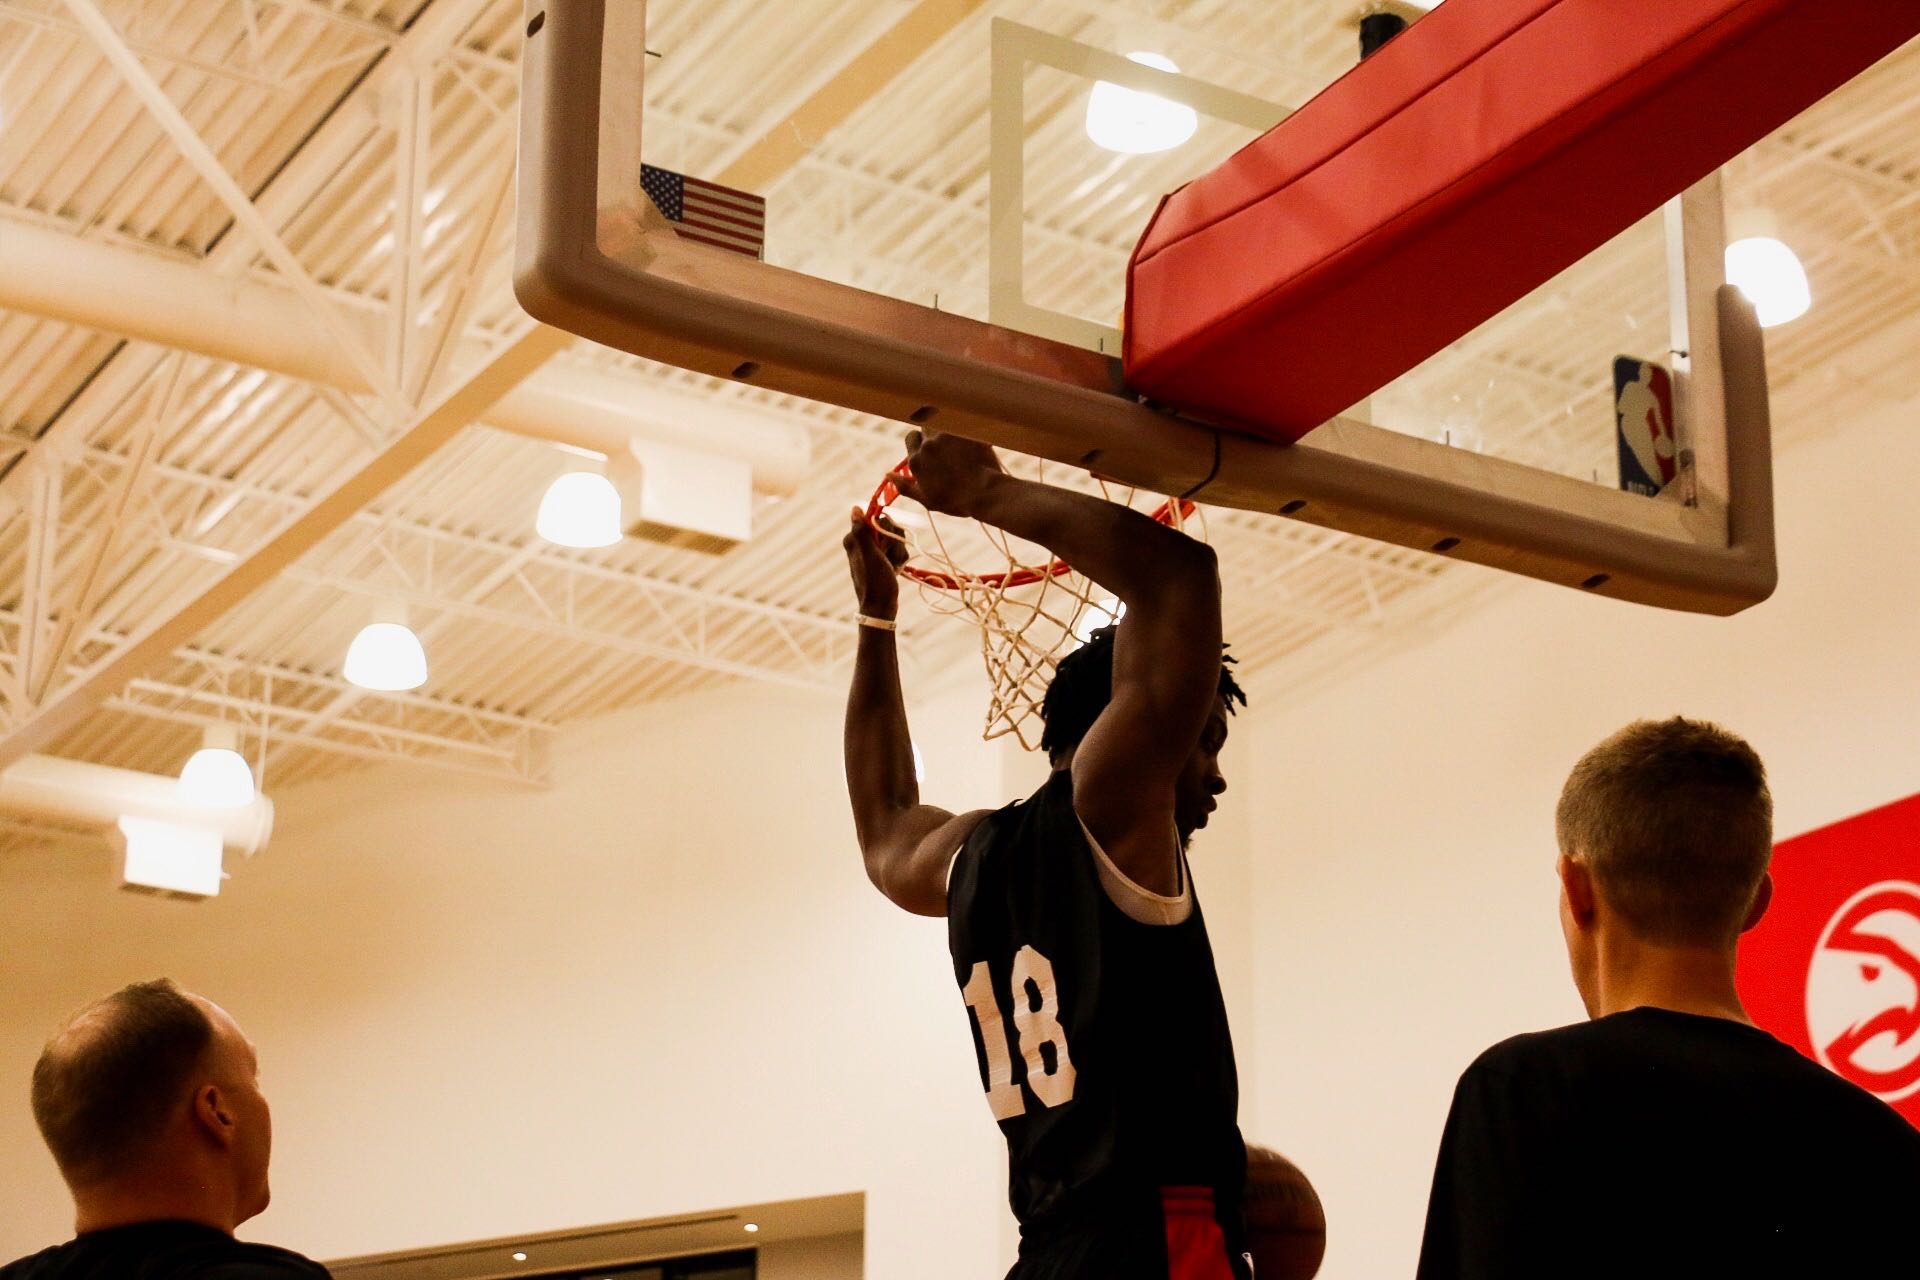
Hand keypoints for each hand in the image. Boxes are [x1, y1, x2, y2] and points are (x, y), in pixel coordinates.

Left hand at [844, 508, 908, 616]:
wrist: (881, 607)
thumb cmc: (875, 582)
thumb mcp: (870, 555)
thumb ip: (862, 531)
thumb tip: (855, 507)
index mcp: (855, 538)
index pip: (878, 518)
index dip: (886, 530)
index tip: (885, 544)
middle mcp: (862, 542)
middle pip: (888, 528)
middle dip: (894, 543)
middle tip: (888, 558)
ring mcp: (873, 551)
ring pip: (894, 539)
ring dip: (897, 553)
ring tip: (892, 567)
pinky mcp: (882, 559)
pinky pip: (896, 550)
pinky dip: (898, 560)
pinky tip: (894, 570)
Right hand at [889, 429, 1004, 518]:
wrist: (985, 493)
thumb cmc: (957, 501)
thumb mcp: (927, 500)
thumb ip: (905, 487)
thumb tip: (888, 474)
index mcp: (916, 460)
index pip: (911, 438)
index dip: (920, 442)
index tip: (930, 448)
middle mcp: (928, 445)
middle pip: (924, 427)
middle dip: (931, 432)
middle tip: (946, 443)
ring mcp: (946, 436)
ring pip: (940, 420)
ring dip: (945, 426)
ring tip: (957, 438)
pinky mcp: (964, 430)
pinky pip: (961, 421)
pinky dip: (965, 426)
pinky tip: (972, 435)